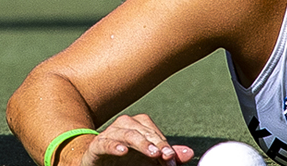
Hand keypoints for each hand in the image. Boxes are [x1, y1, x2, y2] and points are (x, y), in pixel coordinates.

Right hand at [78, 115, 195, 165]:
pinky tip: (123, 151)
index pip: (154, 132)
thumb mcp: (149, 161)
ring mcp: (110, 134)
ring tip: (153, 153)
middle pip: (144, 132)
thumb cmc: (126, 161)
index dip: (165, 145)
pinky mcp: (97, 146)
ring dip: (141, 144)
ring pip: (127, 134)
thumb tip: (189, 153)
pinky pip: (106, 143)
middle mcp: (125, 125)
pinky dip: (114, 146)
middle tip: (166, 158)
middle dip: (157, 146)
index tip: (172, 159)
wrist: (98, 164)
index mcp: (139, 125)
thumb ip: (168, 156)